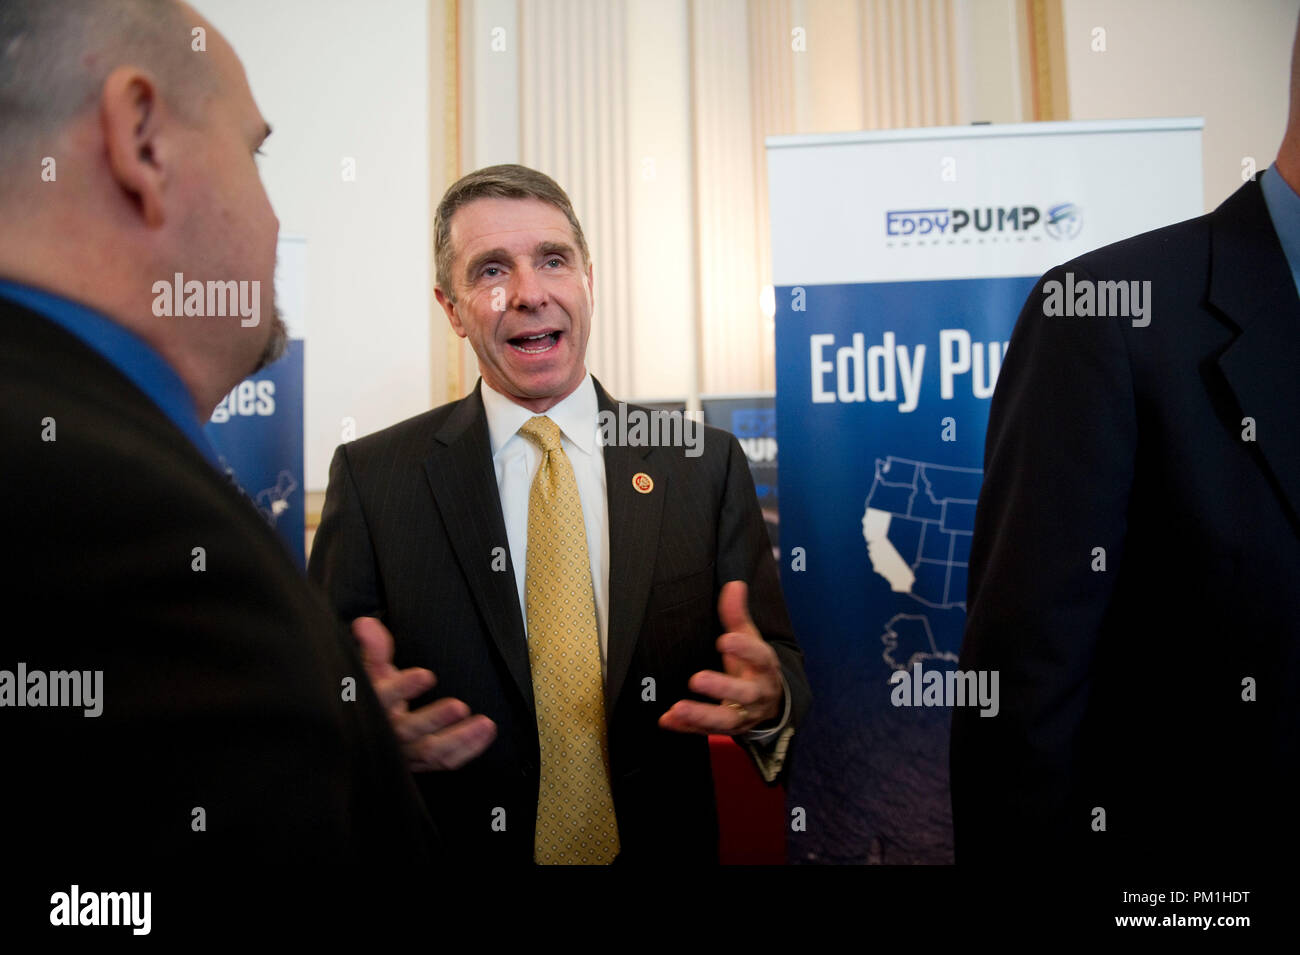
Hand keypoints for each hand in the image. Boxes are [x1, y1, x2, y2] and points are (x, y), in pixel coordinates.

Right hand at [352, 616, 496, 770]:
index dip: (402, 689)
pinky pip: (446, 761)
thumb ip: (374, 648)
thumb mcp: (372, 670)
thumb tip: (366, 623)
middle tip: (460, 706)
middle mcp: (387, 734)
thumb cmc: (376, 694)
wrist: (372, 732)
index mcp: (371, 708)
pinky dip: (469, 748)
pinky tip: (486, 732)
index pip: (382, 699)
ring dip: (460, 738)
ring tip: (485, 723)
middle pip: (408, 731)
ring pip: (431, 751)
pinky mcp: (422, 763)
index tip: (426, 675)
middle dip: (434, 719)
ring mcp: (405, 753)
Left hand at [658, 581, 783, 735]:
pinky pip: (707, 732)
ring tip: (677, 709)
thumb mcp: (750, 638)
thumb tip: (734, 584)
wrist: (769, 702)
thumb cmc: (753, 665)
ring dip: (701, 716)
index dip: (745, 649)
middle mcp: (757, 694)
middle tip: (697, 679)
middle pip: (745, 694)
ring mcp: (744, 716)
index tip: (726, 639)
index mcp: (764, 667)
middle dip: (722, 688)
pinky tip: (667, 720)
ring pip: (726, 720)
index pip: (760, 657)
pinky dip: (687, 728)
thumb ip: (738, 615)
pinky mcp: (727, 729)